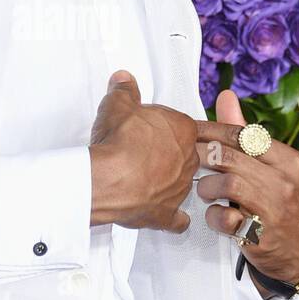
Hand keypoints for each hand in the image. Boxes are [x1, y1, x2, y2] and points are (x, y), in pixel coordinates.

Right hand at [89, 70, 199, 232]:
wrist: (108, 177)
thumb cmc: (118, 141)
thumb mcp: (118, 105)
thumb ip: (125, 91)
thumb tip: (124, 80)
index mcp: (182, 130)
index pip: (188, 125)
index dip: (172, 126)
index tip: (167, 128)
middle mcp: (187, 159)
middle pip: (191, 153)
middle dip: (176, 153)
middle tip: (160, 152)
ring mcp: (179, 188)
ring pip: (186, 184)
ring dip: (174, 182)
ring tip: (156, 180)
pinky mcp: (165, 213)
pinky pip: (177, 219)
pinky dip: (174, 219)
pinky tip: (172, 218)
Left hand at [195, 88, 298, 284]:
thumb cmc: (281, 208)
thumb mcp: (272, 168)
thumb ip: (246, 135)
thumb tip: (226, 96)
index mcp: (289, 160)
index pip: (242, 135)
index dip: (210, 132)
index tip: (191, 135)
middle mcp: (286, 181)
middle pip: (230, 157)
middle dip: (202, 159)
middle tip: (189, 165)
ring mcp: (276, 209)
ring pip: (226, 184)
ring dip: (207, 188)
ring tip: (207, 192)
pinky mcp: (262, 235)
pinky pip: (226, 218)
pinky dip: (215, 218)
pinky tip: (220, 218)